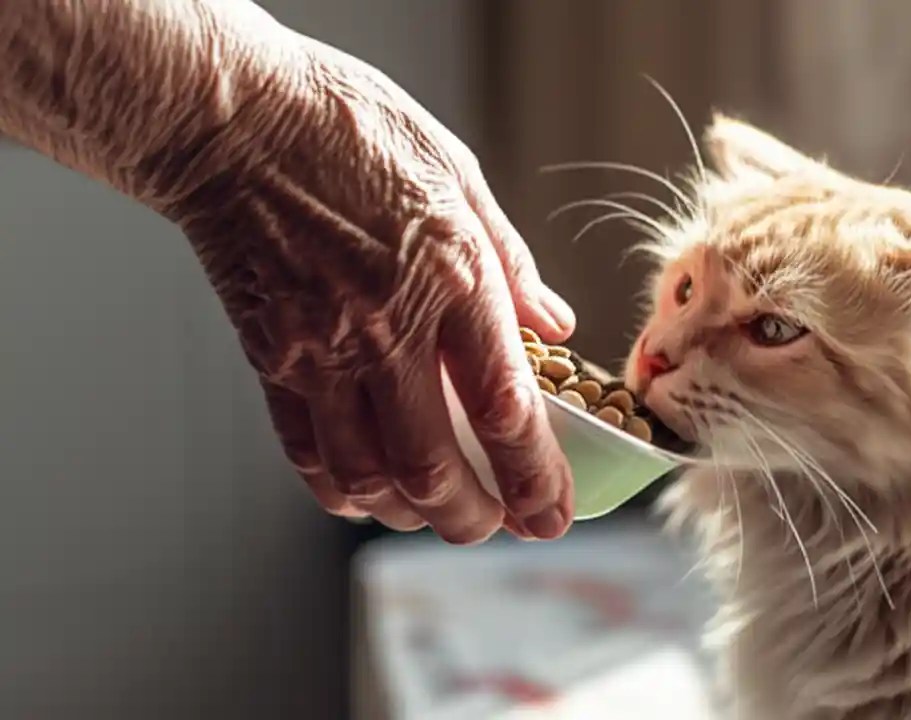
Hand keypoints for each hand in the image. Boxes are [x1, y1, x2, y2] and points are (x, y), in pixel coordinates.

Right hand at [172, 33, 575, 541]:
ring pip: (368, 474)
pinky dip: (340, 490)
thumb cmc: (355, 132)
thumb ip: (511, 263)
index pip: (505, 408)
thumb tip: (556, 328)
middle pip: (434, 466)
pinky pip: (305, 450)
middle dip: (475, 518)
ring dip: (411, 514)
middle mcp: (387, 328)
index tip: (555, 512)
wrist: (234, 118)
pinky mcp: (269, 356)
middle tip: (500, 527)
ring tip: (440, 516)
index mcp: (454, 279)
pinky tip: (366, 497)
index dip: (536, 476)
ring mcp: (320, 349)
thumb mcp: (460, 177)